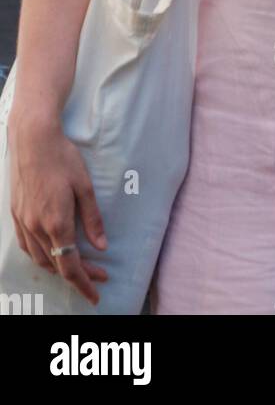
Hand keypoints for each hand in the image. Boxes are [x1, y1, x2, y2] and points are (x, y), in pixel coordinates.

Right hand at [9, 115, 108, 305]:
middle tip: (98, 275)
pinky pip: (27, 246)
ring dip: (58, 267)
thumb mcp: (85, 186)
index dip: (84, 283)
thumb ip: (93, 220)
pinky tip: (51, 252)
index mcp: (56, 223)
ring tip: (78, 266)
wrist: (32, 139)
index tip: (96, 293)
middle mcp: (36, 227)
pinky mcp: (16, 214)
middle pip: (55, 265)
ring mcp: (23, 222)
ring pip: (39, 259)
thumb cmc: (63, 158)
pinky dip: (41, 256)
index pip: (70, 266)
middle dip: (77, 275)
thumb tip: (101, 246)